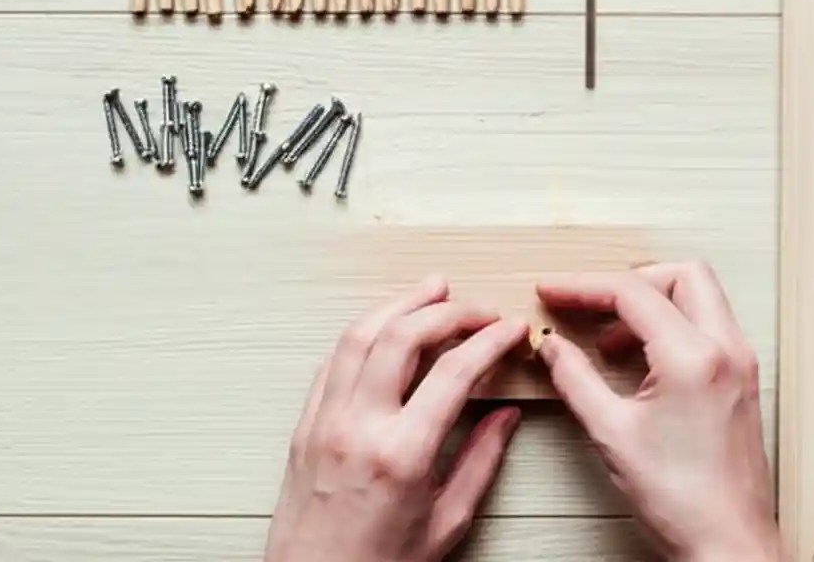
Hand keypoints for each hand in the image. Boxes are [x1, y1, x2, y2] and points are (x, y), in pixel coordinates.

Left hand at [265, 275, 528, 561]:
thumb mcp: (445, 523)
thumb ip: (480, 462)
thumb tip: (505, 417)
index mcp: (401, 455)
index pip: (453, 372)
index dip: (488, 340)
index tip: (509, 330)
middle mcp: (358, 428)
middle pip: (403, 338)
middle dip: (448, 310)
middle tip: (478, 307)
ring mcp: (324, 422)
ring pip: (358, 336)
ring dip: (398, 304)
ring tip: (430, 290)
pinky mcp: (304, 426)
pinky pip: (331, 361)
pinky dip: (361, 333)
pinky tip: (382, 326)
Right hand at [536, 262, 780, 561]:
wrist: (727, 543)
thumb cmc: (683, 502)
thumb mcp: (611, 434)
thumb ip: (575, 379)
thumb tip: (553, 347)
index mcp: (694, 358)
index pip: (632, 292)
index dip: (582, 286)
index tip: (552, 292)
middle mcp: (726, 350)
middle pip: (677, 275)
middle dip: (625, 282)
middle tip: (585, 303)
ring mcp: (740, 363)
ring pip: (697, 296)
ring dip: (649, 303)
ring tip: (605, 339)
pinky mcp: (741, 379)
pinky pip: (706, 327)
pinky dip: (669, 327)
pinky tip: (636, 358)